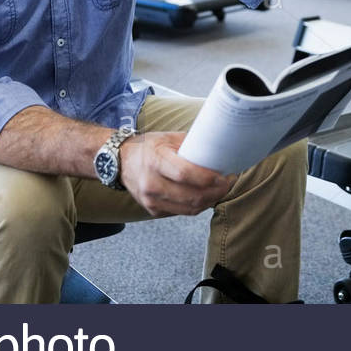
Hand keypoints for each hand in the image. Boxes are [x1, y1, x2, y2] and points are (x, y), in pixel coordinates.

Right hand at [118, 132, 234, 216]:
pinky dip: (196, 206)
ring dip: (209, 201)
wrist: (122, 161)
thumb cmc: (148, 147)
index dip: (207, 178)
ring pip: (188, 209)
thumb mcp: (168, 138)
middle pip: (190, 196)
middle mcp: (150, 182)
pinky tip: (205, 197)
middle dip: (215, 192)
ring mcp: (150, 199)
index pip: (184, 173)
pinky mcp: (152, 210)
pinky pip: (181, 212)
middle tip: (227, 184)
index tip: (223, 176)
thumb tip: (217, 151)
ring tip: (220, 191)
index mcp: (155, 159)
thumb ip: (191, 145)